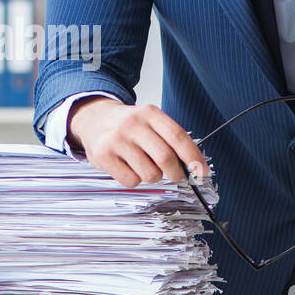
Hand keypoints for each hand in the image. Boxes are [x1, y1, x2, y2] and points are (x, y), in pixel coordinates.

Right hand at [67, 97, 207, 186]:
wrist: (94, 118)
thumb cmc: (128, 124)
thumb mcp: (149, 120)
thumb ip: (170, 139)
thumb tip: (194, 166)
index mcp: (149, 113)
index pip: (177, 136)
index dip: (193, 157)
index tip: (201, 171)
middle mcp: (133, 124)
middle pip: (165, 158)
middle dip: (176, 173)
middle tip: (176, 175)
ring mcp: (117, 140)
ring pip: (149, 174)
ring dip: (153, 177)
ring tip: (145, 166)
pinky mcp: (104, 156)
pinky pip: (131, 181)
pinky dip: (135, 180)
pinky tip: (129, 167)